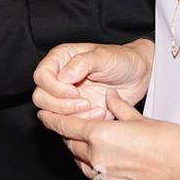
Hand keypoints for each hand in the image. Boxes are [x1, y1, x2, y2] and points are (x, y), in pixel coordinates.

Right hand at [33, 40, 153, 120]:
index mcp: (60, 60)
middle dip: (61, 105)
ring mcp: (66, 97)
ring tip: (95, 109)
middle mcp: (59, 78)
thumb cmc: (121, 59)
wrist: (139, 75)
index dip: (54, 88)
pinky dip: (82, 123)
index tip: (75, 92)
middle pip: (41, 98)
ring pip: (51, 114)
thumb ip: (81, 63)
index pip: (41, 76)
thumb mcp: (103, 56)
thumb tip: (63, 77)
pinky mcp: (76, 112)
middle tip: (85, 103)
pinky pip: (68, 124)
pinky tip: (101, 114)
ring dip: (72, 116)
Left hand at [37, 92, 179, 179]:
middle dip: (72, 136)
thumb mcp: (140, 117)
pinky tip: (110, 164)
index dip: (52, 120)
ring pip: (82, 165)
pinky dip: (98, 172)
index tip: (43, 115)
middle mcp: (98, 159)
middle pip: (72, 146)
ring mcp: (106, 179)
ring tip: (95, 146)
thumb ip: (119, 108)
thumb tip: (110, 97)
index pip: (66, 126)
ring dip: (83, 154)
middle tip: (76, 129)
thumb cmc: (168, 140)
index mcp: (101, 135)